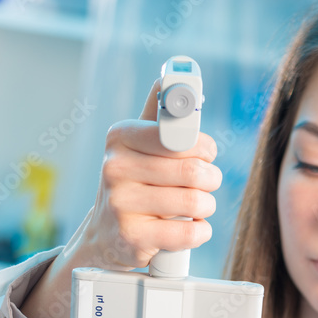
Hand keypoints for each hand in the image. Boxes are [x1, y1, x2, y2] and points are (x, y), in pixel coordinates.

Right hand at [20, 78, 221, 317]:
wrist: (106, 234)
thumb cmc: (134, 182)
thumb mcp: (139, 145)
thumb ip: (160, 115)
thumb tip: (171, 77)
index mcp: (120, 137)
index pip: (180, 135)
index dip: (205, 147)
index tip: (208, 154)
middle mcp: (114, 168)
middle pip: (193, 171)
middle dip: (211, 179)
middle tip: (207, 183)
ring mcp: (120, 205)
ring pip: (195, 202)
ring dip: (207, 207)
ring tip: (197, 207)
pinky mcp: (131, 239)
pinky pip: (188, 234)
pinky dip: (200, 232)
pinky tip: (191, 228)